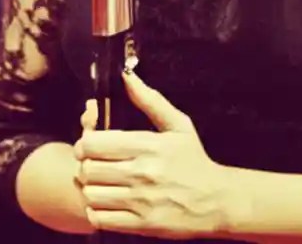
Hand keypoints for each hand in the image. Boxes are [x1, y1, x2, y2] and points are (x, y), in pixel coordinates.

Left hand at [74, 72, 234, 239]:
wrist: (218, 201)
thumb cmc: (195, 161)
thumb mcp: (178, 126)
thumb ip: (149, 100)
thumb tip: (127, 77)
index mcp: (148, 146)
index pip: (93, 144)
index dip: (83, 144)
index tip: (87, 145)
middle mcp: (142, 173)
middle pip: (88, 169)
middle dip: (84, 165)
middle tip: (91, 165)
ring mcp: (141, 201)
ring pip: (91, 194)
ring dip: (90, 188)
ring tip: (99, 184)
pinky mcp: (142, 224)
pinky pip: (100, 219)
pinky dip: (96, 212)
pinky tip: (105, 203)